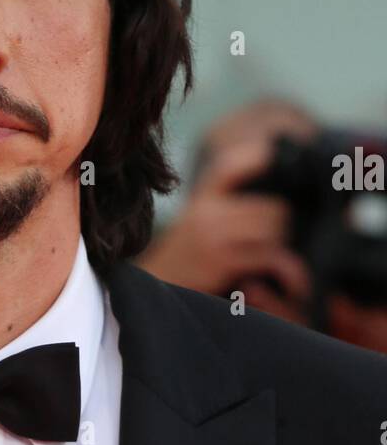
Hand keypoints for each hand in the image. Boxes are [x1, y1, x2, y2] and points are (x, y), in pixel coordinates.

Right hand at [136, 135, 311, 319]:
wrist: (158, 289)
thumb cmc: (184, 260)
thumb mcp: (196, 224)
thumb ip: (222, 208)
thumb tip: (262, 188)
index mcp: (202, 200)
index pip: (228, 167)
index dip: (252, 156)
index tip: (270, 154)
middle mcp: (206, 213)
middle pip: (268, 207)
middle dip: (280, 226)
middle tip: (279, 242)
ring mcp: (213, 236)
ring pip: (272, 230)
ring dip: (281, 248)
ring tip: (280, 263)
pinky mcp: (221, 261)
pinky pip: (268, 256)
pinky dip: (286, 269)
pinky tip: (287, 279)